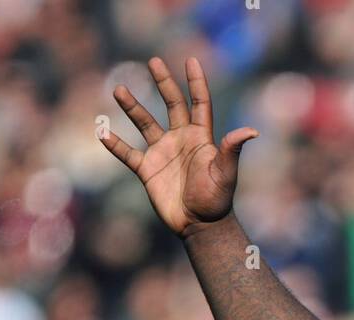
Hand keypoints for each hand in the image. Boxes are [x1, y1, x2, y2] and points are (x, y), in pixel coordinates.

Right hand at [100, 56, 258, 237]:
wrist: (199, 225)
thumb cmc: (217, 200)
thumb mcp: (225, 174)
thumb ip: (232, 151)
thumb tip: (251, 131)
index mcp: (201, 137)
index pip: (199, 102)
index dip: (196, 82)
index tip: (191, 60)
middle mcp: (181, 140)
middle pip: (171, 104)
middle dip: (163, 83)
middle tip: (153, 61)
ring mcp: (163, 153)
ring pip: (145, 123)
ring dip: (132, 107)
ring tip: (119, 89)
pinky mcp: (148, 170)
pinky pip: (128, 154)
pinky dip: (115, 145)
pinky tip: (102, 132)